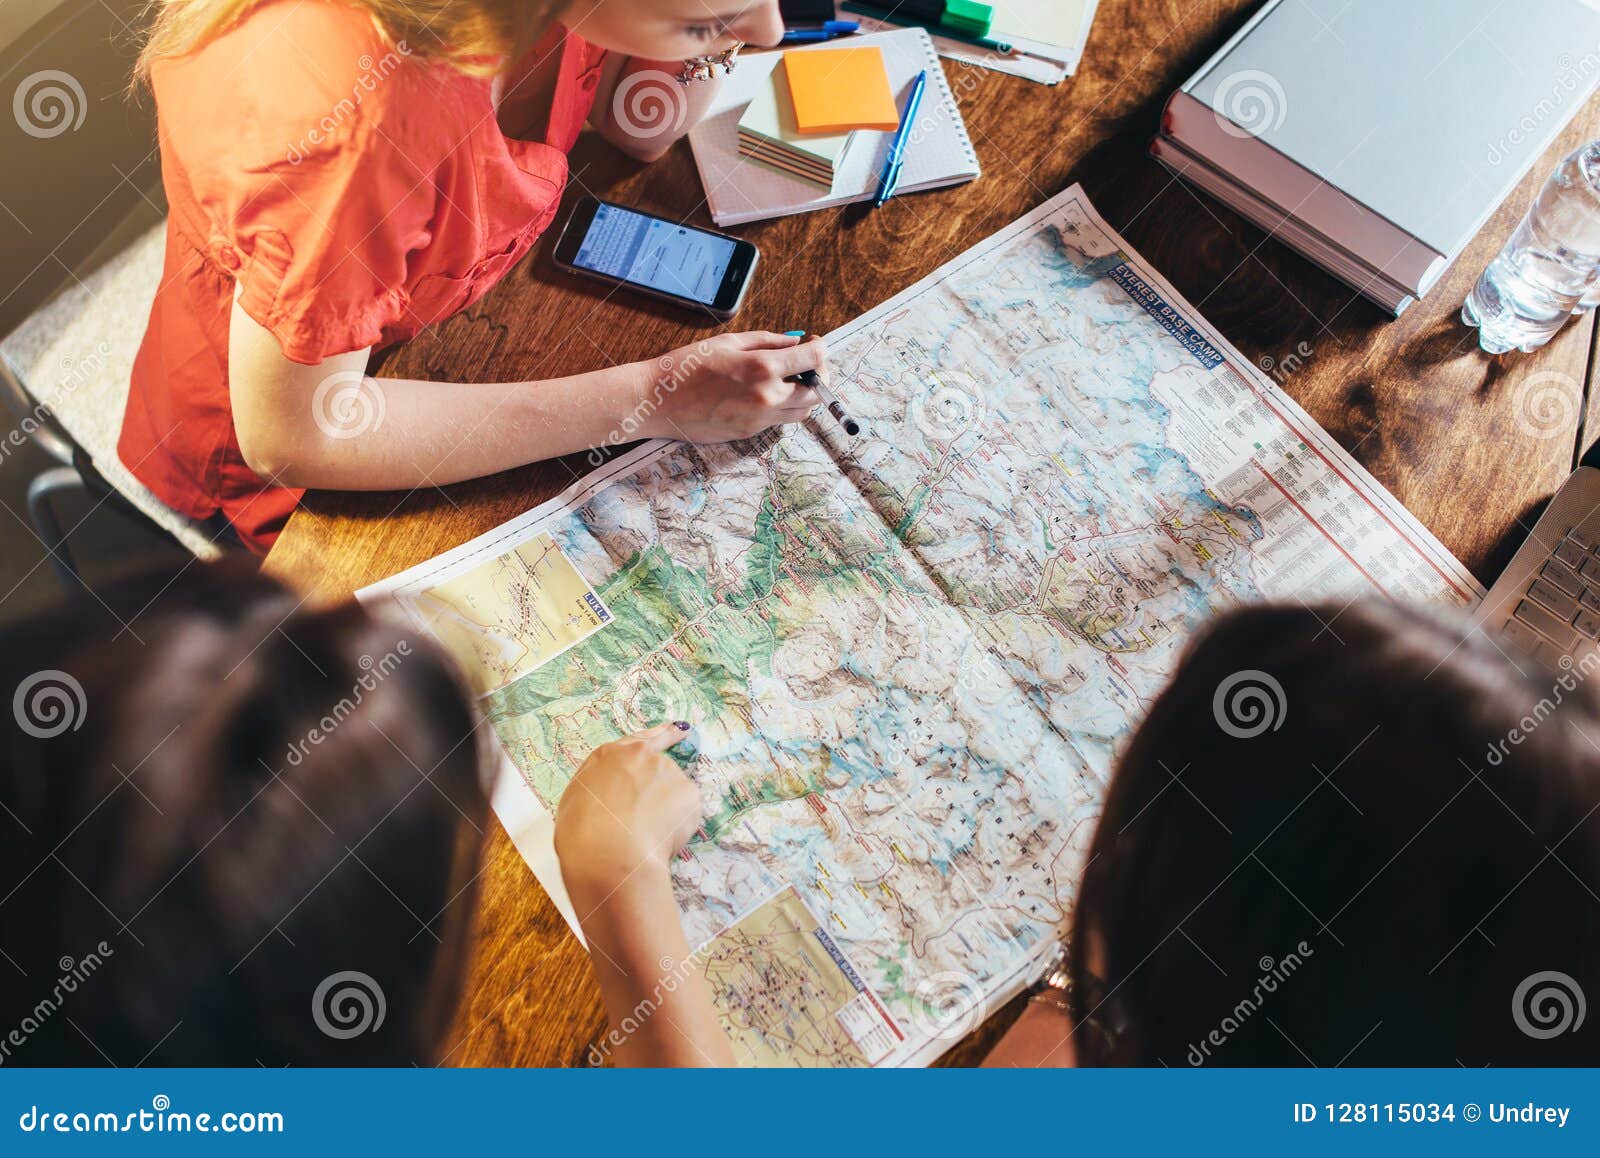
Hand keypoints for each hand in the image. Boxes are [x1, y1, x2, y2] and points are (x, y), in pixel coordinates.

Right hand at [553, 722, 702, 899]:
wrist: (608, 852)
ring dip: (665, 811)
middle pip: (658, 771)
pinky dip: (678, 826)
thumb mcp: (577, 799)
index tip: (680, 729)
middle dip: (656, 792)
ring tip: (642, 835)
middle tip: (644, 820)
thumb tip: (612, 793)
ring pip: (673, 794)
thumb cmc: (582, 832)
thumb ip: (601, 787)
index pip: (642, 740)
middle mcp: (644, 756)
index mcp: (611, 755)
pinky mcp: (689, 793)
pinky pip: (686, 812)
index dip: (663, 735)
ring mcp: (669, 772)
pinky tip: (659, 839)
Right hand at [643, 332, 826, 442]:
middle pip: (817, 391)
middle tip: (807, 363)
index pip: (813, 359)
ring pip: (803, 411)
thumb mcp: (728, 342)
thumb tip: (794, 342)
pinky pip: (779, 420)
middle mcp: (767, 397)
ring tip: (788, 379)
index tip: (813, 342)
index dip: (819, 347)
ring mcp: (760, 419)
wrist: (658, 402)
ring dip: (804, 394)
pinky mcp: (750, 433)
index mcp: (762, 368)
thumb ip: (767, 341)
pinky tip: (765, 393)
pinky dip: (783, 406)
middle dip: (819, 374)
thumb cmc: (687, 367)